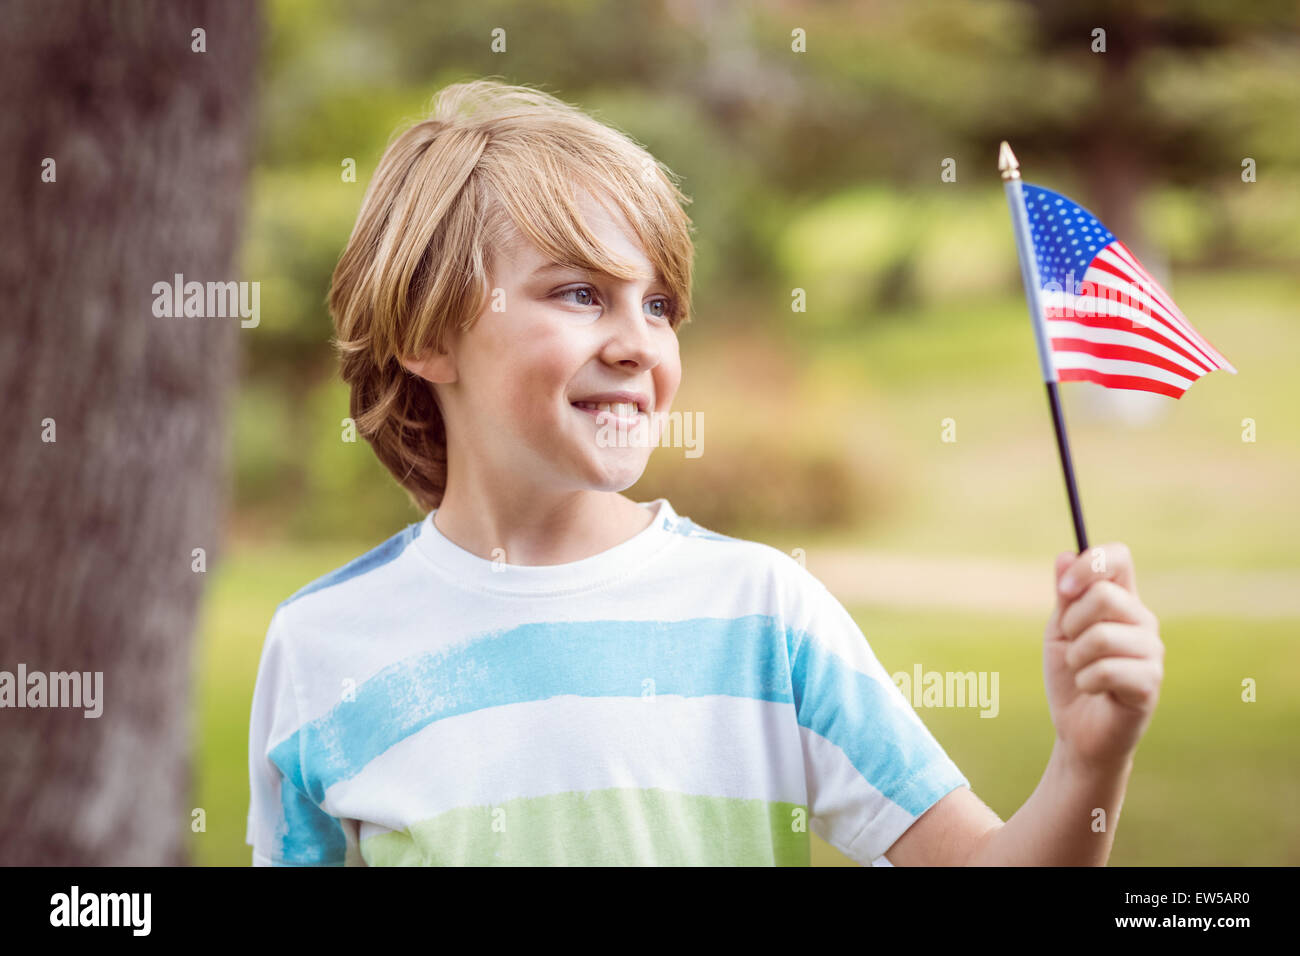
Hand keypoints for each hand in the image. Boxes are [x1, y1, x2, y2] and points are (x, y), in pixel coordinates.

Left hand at [1043, 542, 1163, 773]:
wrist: (1078, 729)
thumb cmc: (1071, 675)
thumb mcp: (1060, 631)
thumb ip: (1065, 596)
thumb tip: (1065, 556)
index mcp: (1122, 600)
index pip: (1119, 558)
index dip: (1090, 565)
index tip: (1063, 589)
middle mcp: (1143, 620)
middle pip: (1104, 594)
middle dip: (1072, 623)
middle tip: (1072, 645)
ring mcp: (1152, 651)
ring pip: (1101, 635)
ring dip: (1076, 657)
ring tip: (1082, 671)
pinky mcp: (1150, 682)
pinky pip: (1106, 669)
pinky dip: (1086, 681)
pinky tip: (1093, 690)